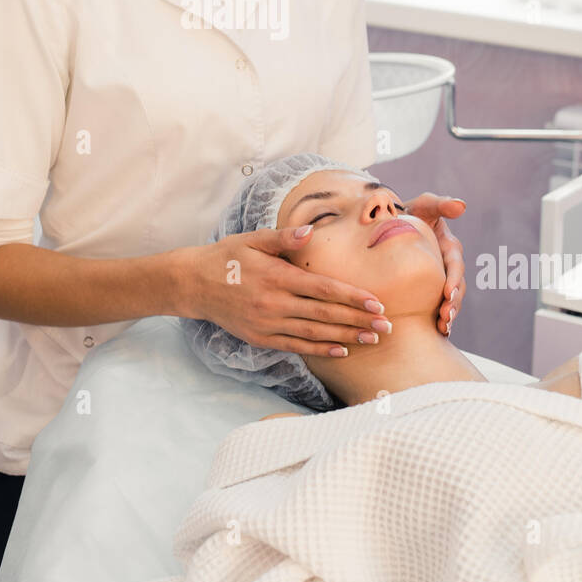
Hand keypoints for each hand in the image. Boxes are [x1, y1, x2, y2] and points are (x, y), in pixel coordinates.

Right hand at [181, 227, 393, 356]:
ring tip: (373, 339)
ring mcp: (267, 323)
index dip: (351, 297)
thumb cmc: (228, 257)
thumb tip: (310, 231)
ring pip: (314, 334)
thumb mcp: (253, 239)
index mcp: (276, 276)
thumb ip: (284, 237)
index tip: (377, 303)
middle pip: (325, 315)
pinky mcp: (261, 337)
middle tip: (388, 326)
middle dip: (359, 321)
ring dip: (346, 337)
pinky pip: (296, 346)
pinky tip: (342, 349)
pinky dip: (320, 349)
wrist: (194, 284)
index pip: (322, 289)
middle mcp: (274, 303)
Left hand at [401, 191, 466, 335]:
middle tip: (445, 317)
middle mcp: (446, 265)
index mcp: (448, 247)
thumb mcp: (423, 204)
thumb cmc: (408, 211)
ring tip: (443, 327)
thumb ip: (440, 203)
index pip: (455, 264)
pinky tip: (437, 332)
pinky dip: (438, 319)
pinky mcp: (427, 289)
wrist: (388, 224)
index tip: (448, 292)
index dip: (454, 278)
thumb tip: (462, 205)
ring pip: (449, 300)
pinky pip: (435, 306)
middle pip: (455, 287)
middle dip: (453, 303)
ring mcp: (438, 278)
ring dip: (449, 314)